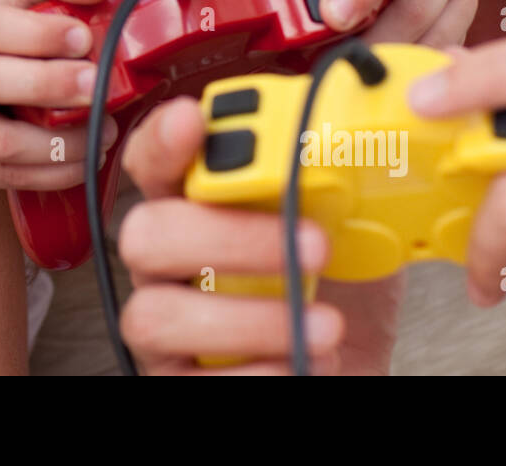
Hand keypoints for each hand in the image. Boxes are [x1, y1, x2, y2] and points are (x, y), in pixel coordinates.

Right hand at [117, 96, 401, 374]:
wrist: (353, 364)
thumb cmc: (341, 294)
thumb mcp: (352, 226)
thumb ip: (338, 180)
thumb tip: (361, 132)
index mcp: (196, 207)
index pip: (151, 160)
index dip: (162, 139)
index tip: (193, 120)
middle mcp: (168, 265)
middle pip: (143, 234)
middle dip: (228, 236)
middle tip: (312, 244)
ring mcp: (168, 329)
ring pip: (155, 315)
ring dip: (249, 319)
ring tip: (324, 321)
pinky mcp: (181, 383)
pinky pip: (189, 384)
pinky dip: (256, 375)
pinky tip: (307, 362)